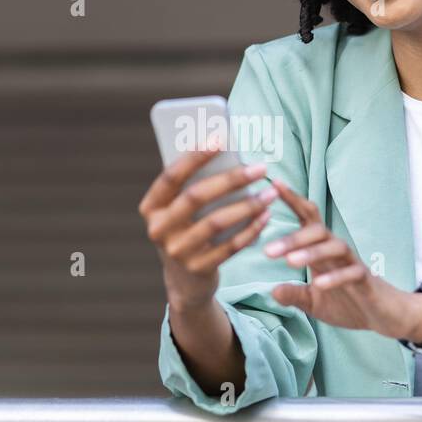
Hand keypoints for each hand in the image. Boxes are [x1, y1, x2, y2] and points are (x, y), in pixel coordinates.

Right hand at [139, 138, 278, 311]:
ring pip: (217, 222)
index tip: (221, 139)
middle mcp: (158, 229)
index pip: (171, 176)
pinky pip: (230, 246)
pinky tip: (266, 216)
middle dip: (231, 179)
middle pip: (196, 197)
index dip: (194, 156)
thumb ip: (193, 187)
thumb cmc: (187, 231)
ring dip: (248, 206)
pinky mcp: (198, 269)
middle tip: (259, 168)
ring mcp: (177, 252)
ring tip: (270, 193)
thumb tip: (228, 156)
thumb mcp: (179, 212)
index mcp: (151, 207)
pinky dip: (251, 230)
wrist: (184, 282)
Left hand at [263, 179, 416, 337]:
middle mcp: (337, 251)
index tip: (272, 186)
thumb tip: (272, 291)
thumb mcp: (313, 302)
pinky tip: (319, 284)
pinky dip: (336, 277)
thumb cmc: (348, 302)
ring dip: (312, 253)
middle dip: (293, 238)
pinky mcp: (367, 280)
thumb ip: (294, 294)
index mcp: (322, 250)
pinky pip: (353, 273)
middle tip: (267, 251)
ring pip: (335, 247)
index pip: (307, 219)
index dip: (292, 200)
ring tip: (290, 262)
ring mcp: (353, 263)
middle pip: (317, 231)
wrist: (383, 315)